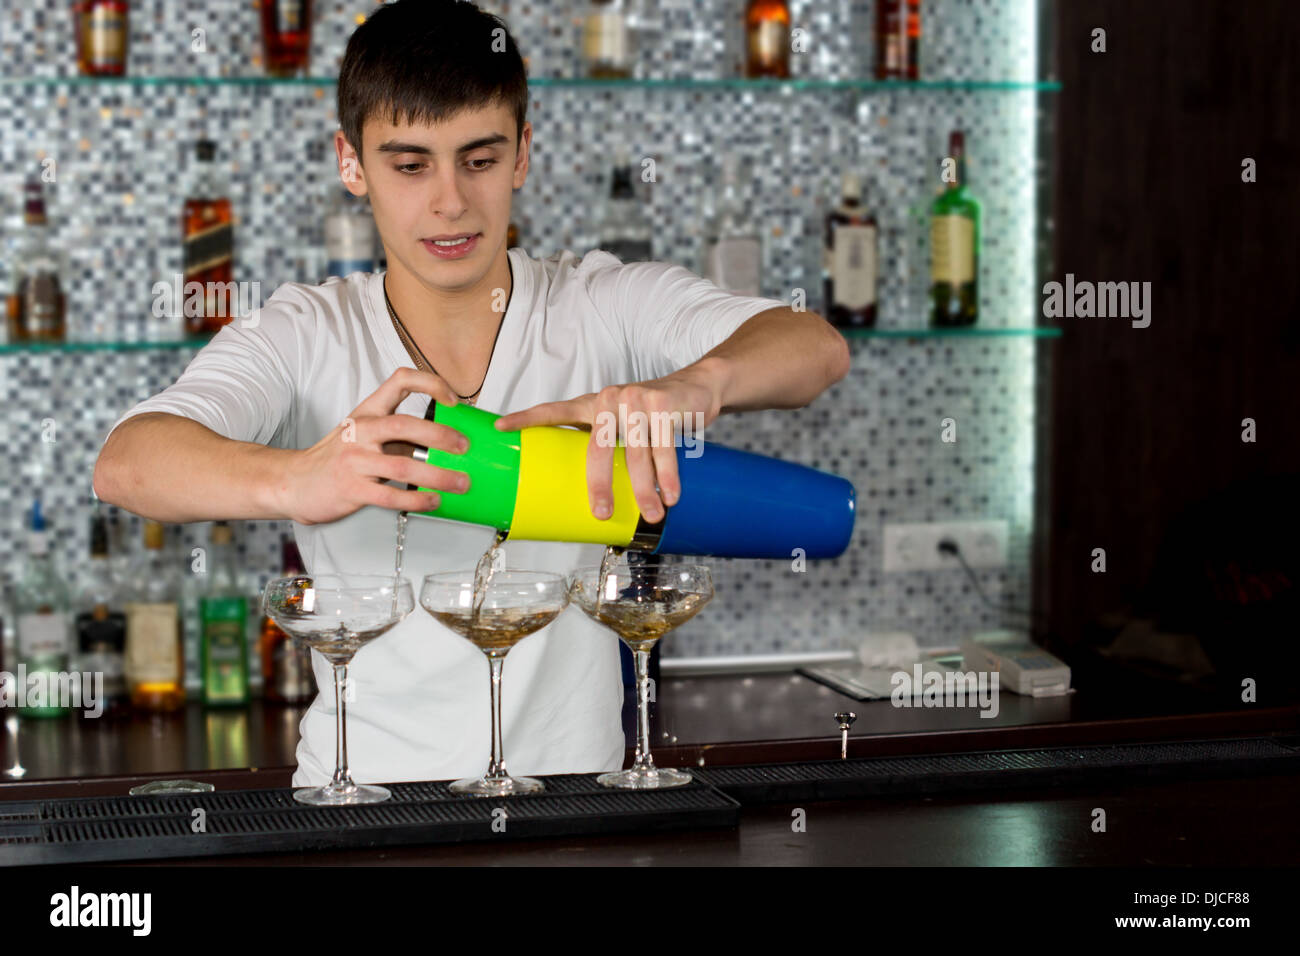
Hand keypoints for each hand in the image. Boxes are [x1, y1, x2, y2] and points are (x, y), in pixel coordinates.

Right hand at [278, 368, 472, 524]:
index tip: (453, 399)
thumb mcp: (364, 436)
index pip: (400, 380)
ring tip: (460, 483)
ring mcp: (354, 459)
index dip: (430, 383)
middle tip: (464, 447)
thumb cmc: (337, 459)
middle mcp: (361, 430)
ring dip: (438, 476)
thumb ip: (399, 436)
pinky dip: (417, 499)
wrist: (294, 483)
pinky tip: (433, 502)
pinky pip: (391, 495)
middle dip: (441, 435)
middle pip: (405, 424)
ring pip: (403, 465)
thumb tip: (446, 442)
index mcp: (368, 412)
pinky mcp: (352, 489)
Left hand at [494, 366, 722, 522]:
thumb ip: (605, 440)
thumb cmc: (653, 412)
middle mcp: (610, 398)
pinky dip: (668, 476)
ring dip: (644, 489)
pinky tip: (670, 495)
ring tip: (652, 513)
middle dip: (599, 485)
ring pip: (635, 454)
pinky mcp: (663, 407)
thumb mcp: (622, 420)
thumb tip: (590, 486)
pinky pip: (663, 449)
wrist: (697, 387)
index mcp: (593, 404)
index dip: (526, 418)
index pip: (555, 410)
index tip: (500, 427)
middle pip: (597, 448)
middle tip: (601, 513)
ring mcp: (637, 401)